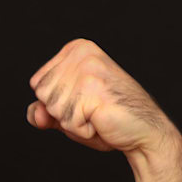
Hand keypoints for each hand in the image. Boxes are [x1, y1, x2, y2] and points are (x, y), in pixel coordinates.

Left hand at [27, 38, 177, 155]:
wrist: (145, 132)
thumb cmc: (106, 119)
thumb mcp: (66, 112)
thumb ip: (42, 110)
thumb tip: (36, 113)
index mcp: (76, 49)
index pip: (37, 83)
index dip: (56, 102)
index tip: (85, 100)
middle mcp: (82, 54)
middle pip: (42, 95)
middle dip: (63, 113)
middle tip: (93, 110)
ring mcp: (89, 70)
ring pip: (53, 109)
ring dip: (73, 122)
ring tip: (98, 115)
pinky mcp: (94, 90)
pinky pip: (68, 122)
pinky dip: (83, 131)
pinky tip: (103, 121)